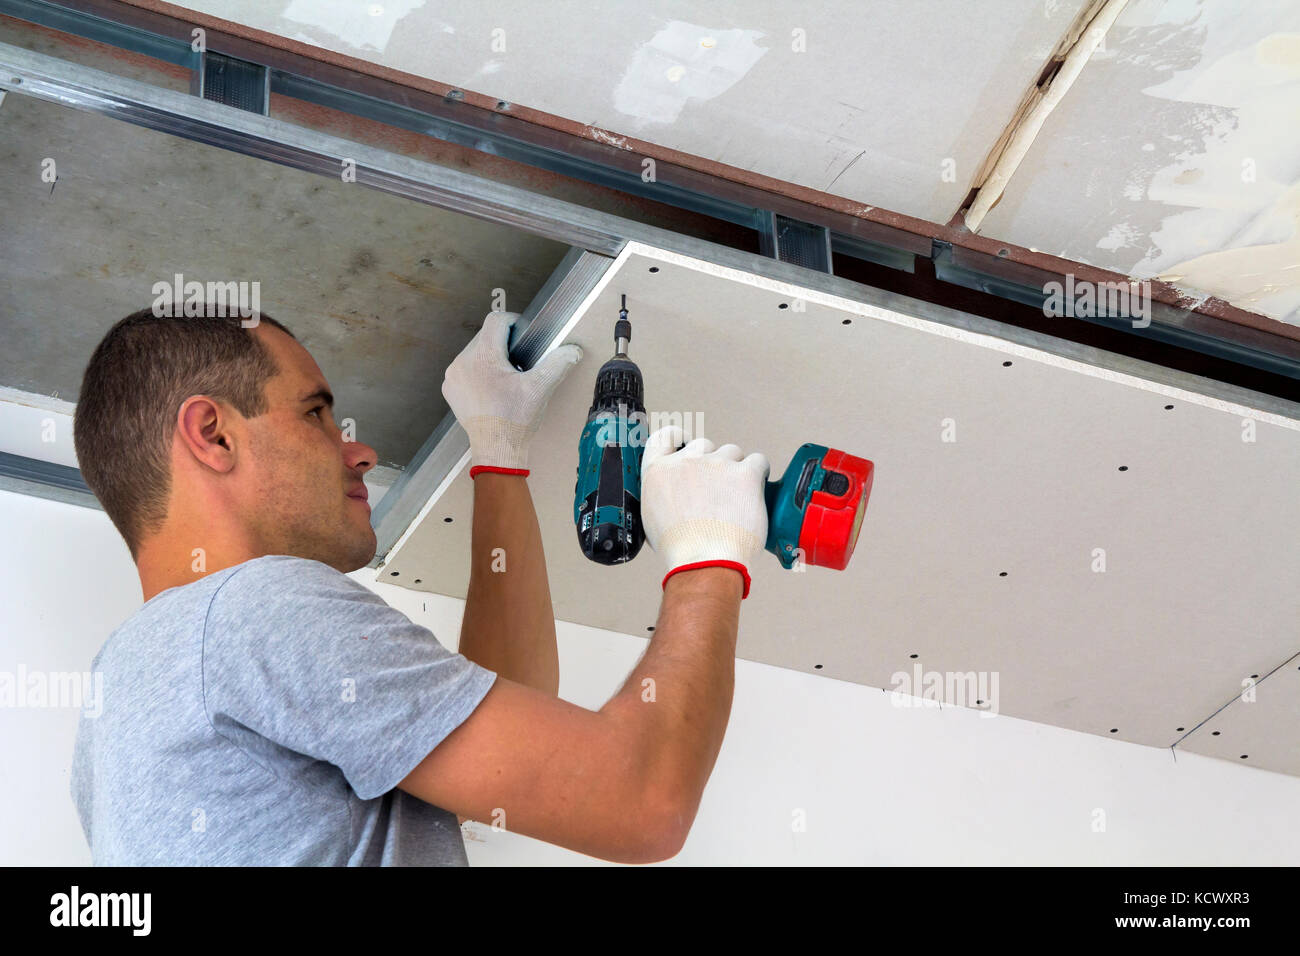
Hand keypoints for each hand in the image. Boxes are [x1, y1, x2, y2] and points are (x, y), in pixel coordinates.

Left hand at [442, 311, 582, 472]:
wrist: (496, 449)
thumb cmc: (515, 420)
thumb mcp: (540, 388)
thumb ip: (558, 363)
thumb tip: (573, 350)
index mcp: (484, 356)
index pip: (496, 320)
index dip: (514, 322)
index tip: (524, 336)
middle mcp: (463, 362)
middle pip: (485, 336)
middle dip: (503, 345)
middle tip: (519, 364)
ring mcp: (453, 376)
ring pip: (474, 353)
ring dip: (490, 358)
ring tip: (505, 378)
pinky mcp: (450, 389)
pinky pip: (465, 370)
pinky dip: (477, 373)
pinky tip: (491, 389)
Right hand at [640, 425, 769, 597]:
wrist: (705, 562)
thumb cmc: (681, 549)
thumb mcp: (653, 517)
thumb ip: (662, 493)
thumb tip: (674, 490)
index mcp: (658, 471)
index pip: (665, 436)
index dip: (679, 438)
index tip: (688, 444)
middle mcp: (685, 461)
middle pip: (704, 446)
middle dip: (712, 463)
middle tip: (718, 490)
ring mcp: (716, 464)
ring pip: (732, 452)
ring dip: (735, 469)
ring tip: (737, 497)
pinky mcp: (744, 473)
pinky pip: (758, 461)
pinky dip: (759, 473)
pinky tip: (756, 490)